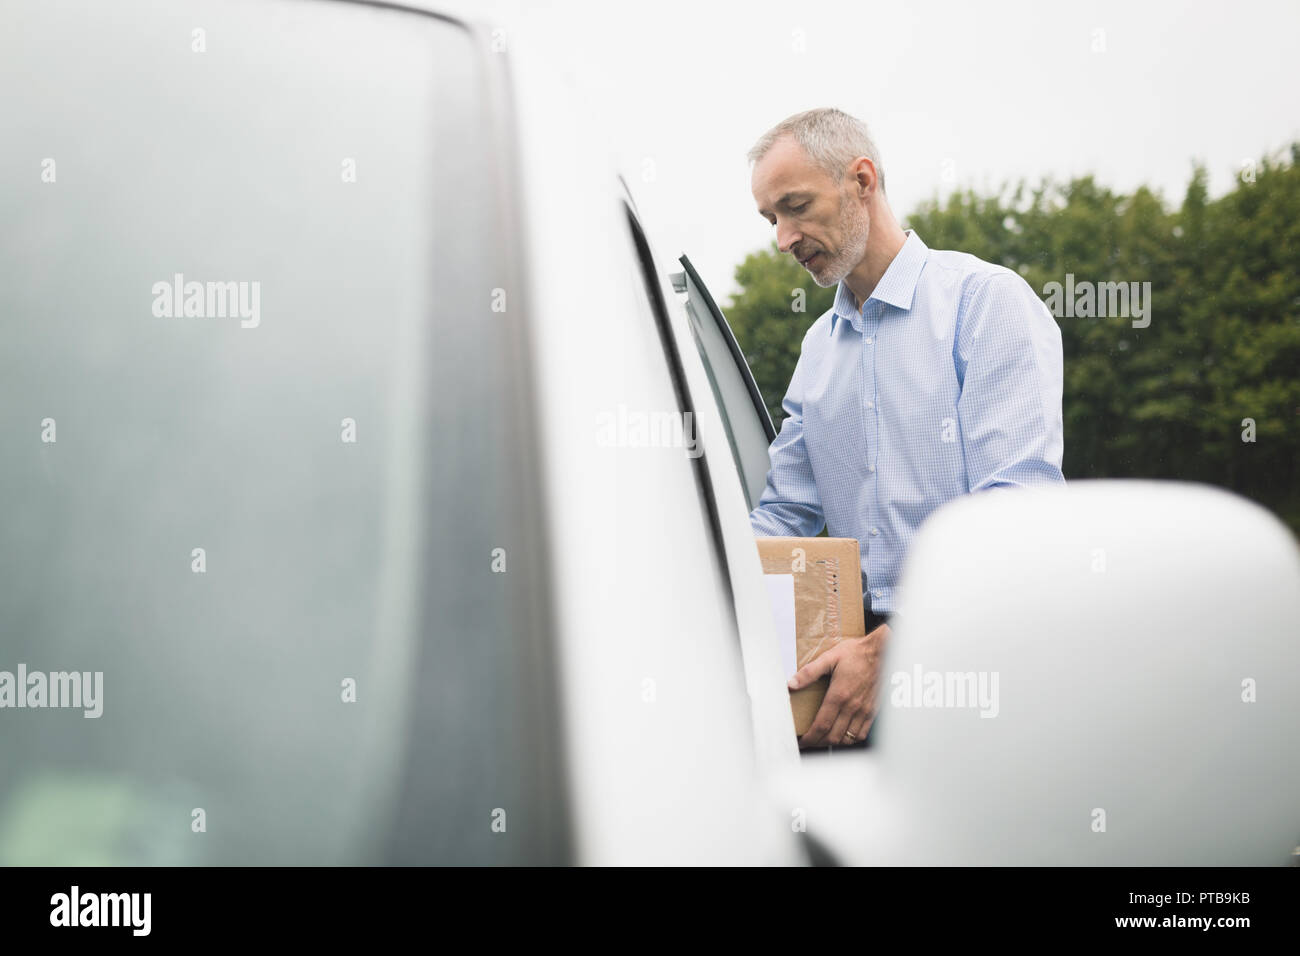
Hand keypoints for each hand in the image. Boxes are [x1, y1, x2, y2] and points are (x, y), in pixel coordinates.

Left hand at [788, 622, 889, 748]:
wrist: (882, 651)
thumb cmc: (856, 653)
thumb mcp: (829, 658)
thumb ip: (809, 672)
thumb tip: (791, 684)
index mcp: (839, 695)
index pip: (821, 725)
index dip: (810, 737)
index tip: (802, 741)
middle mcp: (852, 706)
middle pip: (833, 736)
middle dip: (818, 742)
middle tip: (809, 741)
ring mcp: (864, 710)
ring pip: (848, 738)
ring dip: (833, 742)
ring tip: (823, 739)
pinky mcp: (873, 710)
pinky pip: (862, 733)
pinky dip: (851, 739)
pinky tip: (843, 735)